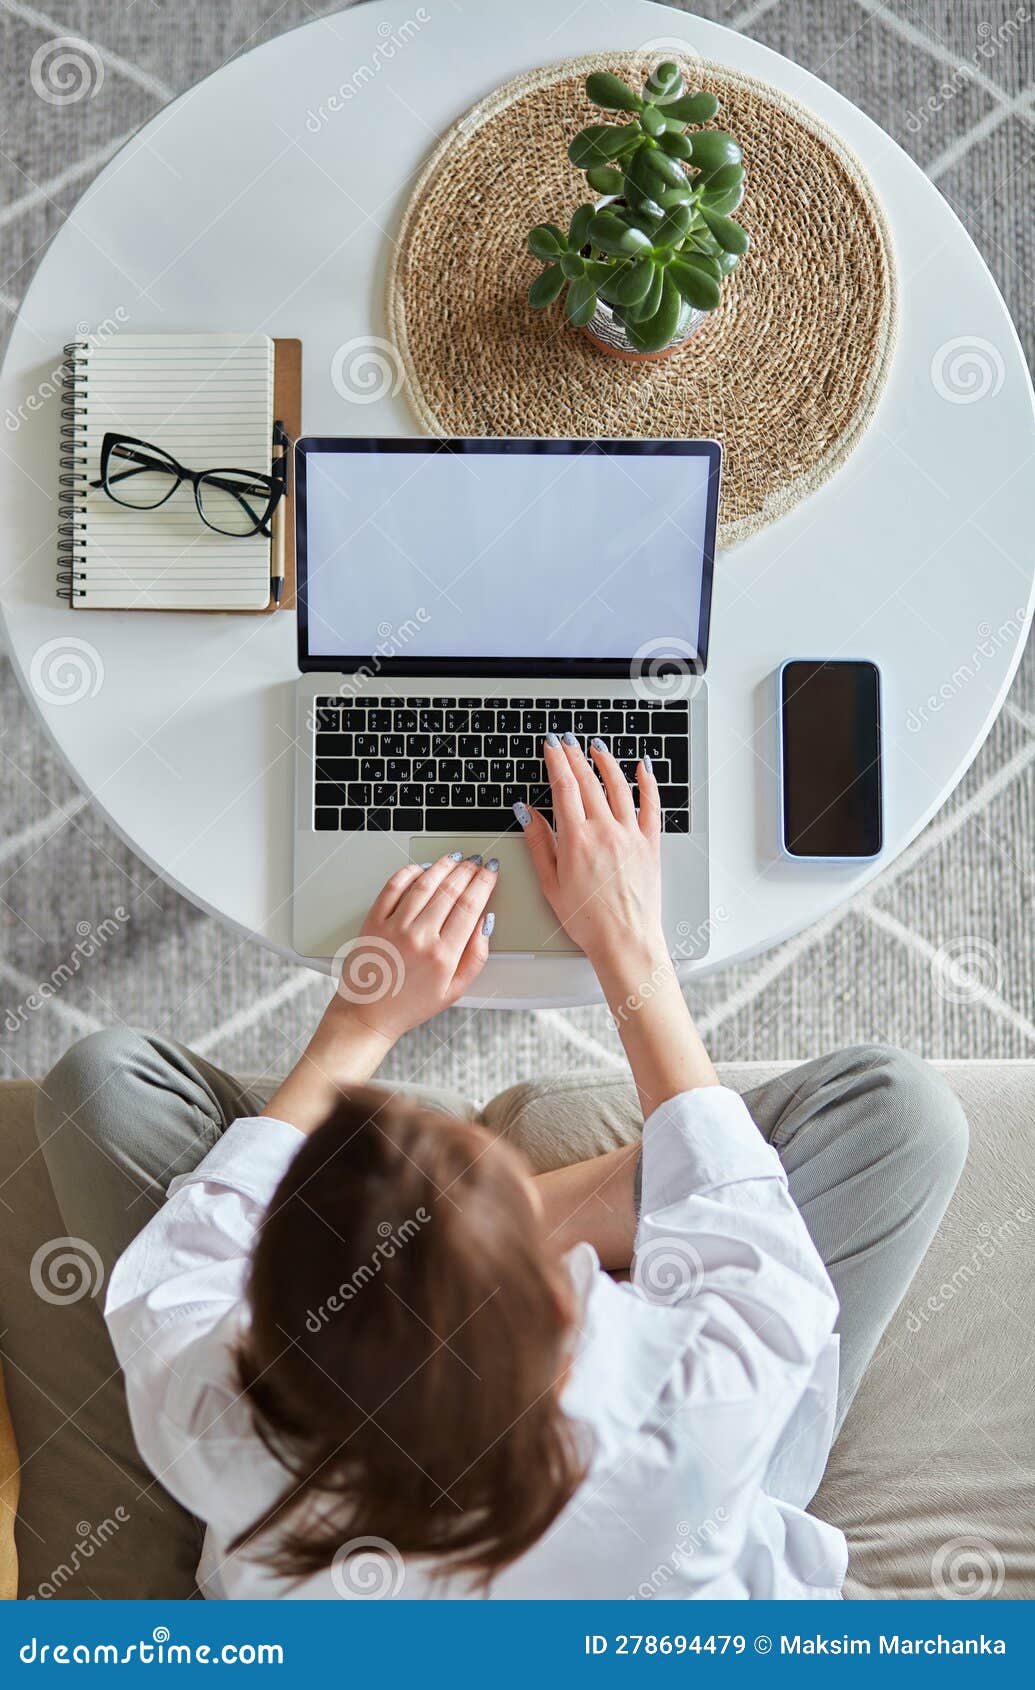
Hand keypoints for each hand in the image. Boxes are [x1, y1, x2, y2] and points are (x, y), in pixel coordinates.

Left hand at [331, 851, 498, 1043]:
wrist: (369, 1014)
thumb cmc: (410, 1004)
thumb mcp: (454, 990)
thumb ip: (476, 957)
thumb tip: (485, 923)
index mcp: (443, 955)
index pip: (470, 906)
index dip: (484, 883)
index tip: (490, 872)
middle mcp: (419, 937)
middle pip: (450, 890)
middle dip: (468, 870)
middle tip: (476, 861)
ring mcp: (394, 927)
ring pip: (425, 884)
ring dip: (443, 866)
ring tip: (454, 859)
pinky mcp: (373, 921)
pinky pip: (393, 887)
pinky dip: (409, 872)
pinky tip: (421, 867)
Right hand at [520, 734, 663, 971]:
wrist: (624, 940)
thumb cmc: (587, 919)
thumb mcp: (551, 882)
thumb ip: (538, 843)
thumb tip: (527, 812)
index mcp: (576, 839)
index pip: (563, 788)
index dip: (555, 762)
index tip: (550, 746)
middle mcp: (604, 830)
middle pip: (588, 781)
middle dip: (574, 756)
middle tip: (566, 741)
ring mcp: (630, 834)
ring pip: (618, 786)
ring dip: (605, 762)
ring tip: (595, 747)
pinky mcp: (650, 843)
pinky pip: (651, 805)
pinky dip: (647, 782)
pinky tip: (642, 767)